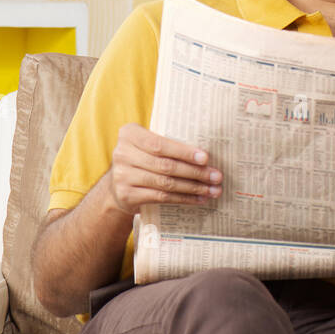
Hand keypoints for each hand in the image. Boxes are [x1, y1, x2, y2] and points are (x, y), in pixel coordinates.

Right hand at [106, 123, 222, 215]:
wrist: (117, 185)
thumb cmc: (143, 159)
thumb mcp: (148, 146)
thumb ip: (169, 144)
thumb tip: (206, 155)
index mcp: (129, 134)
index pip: (160, 144)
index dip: (184, 152)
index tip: (206, 158)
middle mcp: (122, 154)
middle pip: (166, 165)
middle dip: (195, 172)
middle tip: (216, 176)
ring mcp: (122, 176)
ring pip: (165, 183)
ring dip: (193, 187)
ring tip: (212, 189)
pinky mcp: (126, 195)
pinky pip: (161, 197)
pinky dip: (183, 199)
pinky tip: (198, 199)